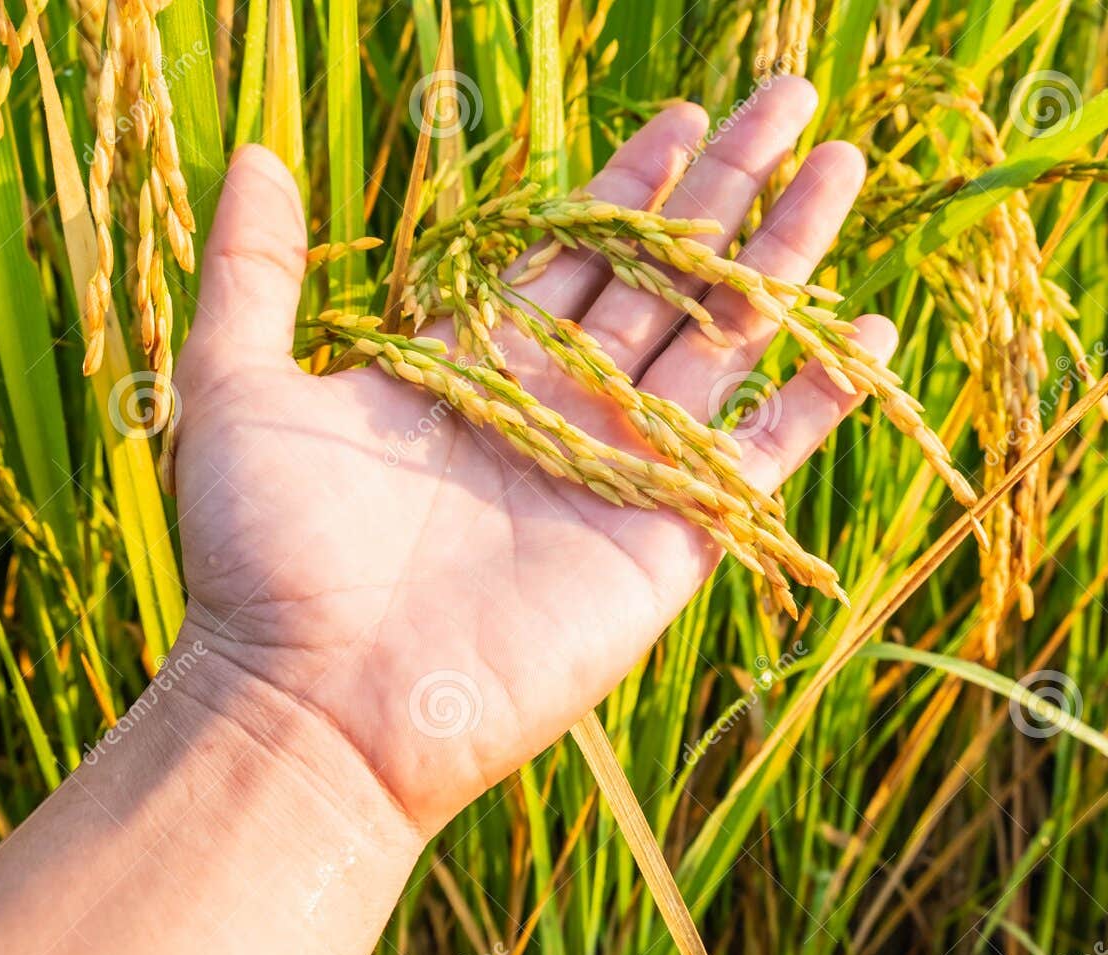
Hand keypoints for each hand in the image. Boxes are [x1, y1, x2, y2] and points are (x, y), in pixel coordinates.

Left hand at [172, 77, 894, 836]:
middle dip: (728, 190)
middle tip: (791, 98)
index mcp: (474, 366)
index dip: (631, 182)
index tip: (687, 111)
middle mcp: (557, 409)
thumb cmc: (264, 556)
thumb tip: (260, 155)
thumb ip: (254, 272)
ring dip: (784, 260)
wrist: (319, 702)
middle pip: (662, 278)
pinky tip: (870, 335)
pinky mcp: (664, 546)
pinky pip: (758, 461)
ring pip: (723, 344)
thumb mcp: (238, 388)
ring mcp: (617, 475)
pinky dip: (818, 405)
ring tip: (840, 167)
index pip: (573, 252)